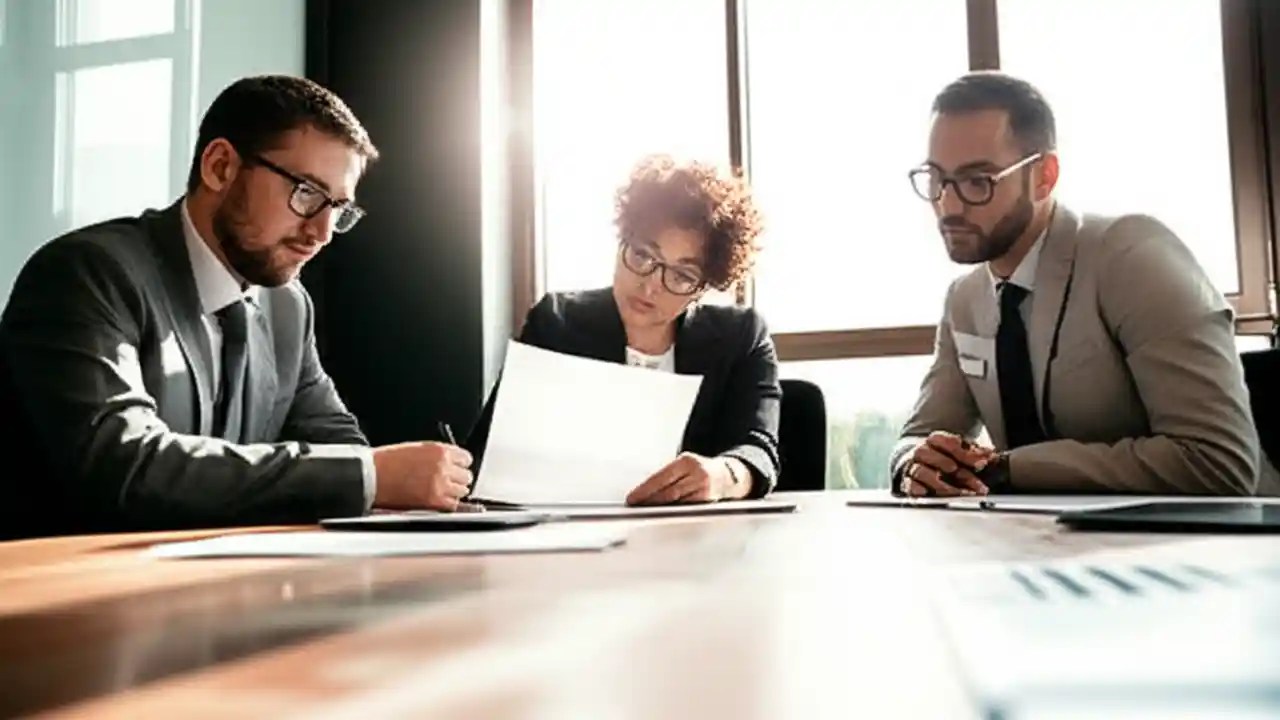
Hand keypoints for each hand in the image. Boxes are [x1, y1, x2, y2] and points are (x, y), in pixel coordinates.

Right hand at [372, 441, 473, 510]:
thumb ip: (438, 455)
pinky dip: (447, 504)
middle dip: (457, 478)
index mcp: (439, 451)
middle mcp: (443, 467)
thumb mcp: (417, 448)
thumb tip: (451, 462)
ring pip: (462, 491)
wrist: (371, 476)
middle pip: (466, 476)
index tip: (456, 467)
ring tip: (442, 491)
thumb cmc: (387, 462)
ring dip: (454, 491)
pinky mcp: (434, 501)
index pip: (466, 458)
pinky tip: (438, 500)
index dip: (459, 464)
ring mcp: (440, 485)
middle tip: (448, 481)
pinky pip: (452, 505)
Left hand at [625, 453, 745, 505]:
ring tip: (647, 513)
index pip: (661, 477)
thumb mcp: (683, 466)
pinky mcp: (709, 503)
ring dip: (660, 510)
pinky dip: (674, 515)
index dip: (644, 490)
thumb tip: (643, 494)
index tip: (632, 498)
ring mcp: (706, 490)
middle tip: (636, 508)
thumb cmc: (699, 471)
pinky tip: (664, 518)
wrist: (727, 476)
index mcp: (687, 461)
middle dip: (650, 502)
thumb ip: (666, 478)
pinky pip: (687, 511)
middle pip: (668, 492)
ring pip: (677, 504)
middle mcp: (698, 474)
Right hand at [900, 431, 995, 496]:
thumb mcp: (960, 451)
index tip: (981, 464)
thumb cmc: (941, 456)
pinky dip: (919, 490)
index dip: (964, 453)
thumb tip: (990, 454)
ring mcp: (912, 466)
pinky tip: (932, 495)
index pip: (946, 442)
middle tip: (976, 485)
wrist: (915, 462)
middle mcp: (921, 451)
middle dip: (957, 472)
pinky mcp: (907, 483)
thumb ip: (975, 452)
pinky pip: (909, 485)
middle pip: (933, 457)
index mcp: (934, 440)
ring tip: (961, 494)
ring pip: (922, 472)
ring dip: (943, 485)